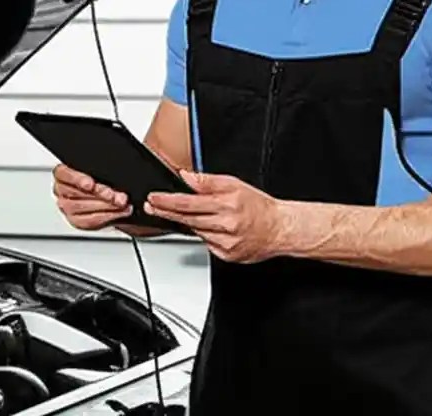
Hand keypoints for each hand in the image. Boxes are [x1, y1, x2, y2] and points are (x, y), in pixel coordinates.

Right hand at [52, 164, 130, 230]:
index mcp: (63, 173)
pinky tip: (119, 211)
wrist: (111, 198)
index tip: (90, 184)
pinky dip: (108, 216)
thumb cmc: (103, 179)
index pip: (62, 174)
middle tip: (114, 195)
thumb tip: (110, 170)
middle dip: (99, 194)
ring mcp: (67, 207)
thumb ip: (100, 168)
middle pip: (76, 193)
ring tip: (121, 202)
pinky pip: (91, 220)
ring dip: (107, 206)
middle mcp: (62, 190)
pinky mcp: (77, 221)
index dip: (76, 179)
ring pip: (84, 208)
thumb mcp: (100, 169)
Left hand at [144, 170, 283, 262]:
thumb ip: (207, 181)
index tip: (154, 198)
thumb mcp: (234, 184)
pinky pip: (206, 243)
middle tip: (151, 207)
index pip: (188, 203)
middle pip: (187, 219)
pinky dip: (204, 234)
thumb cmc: (258, 206)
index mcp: (226, 205)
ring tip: (185, 214)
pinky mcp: (226, 255)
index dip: (168, 201)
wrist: (279, 229)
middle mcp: (225, 225)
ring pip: (196, 231)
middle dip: (166, 213)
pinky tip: (212, 228)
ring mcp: (225, 243)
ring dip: (187, 223)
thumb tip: (185, 176)